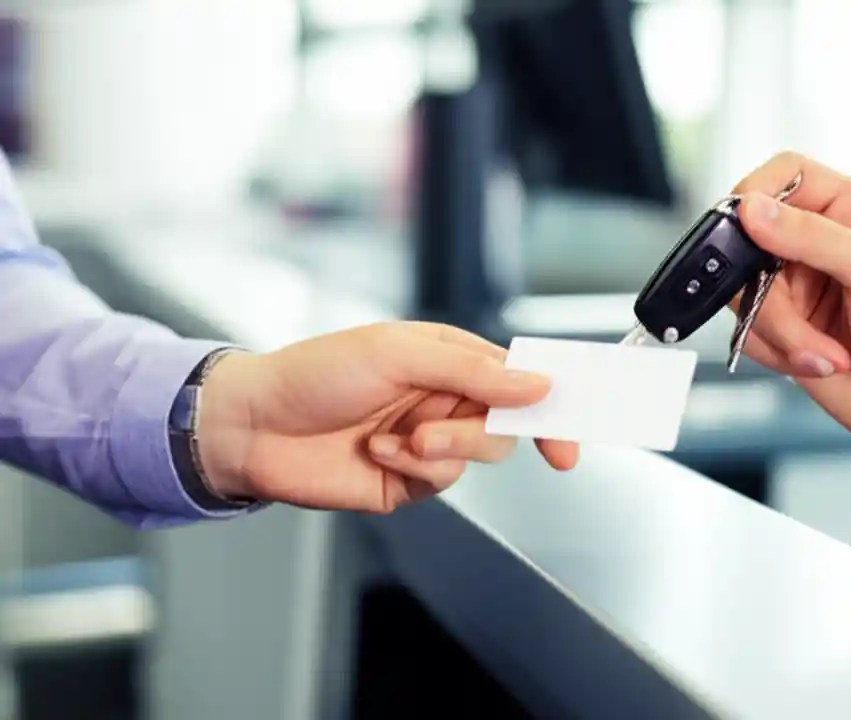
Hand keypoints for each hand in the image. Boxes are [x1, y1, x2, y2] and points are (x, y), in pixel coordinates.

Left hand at [193, 322, 578, 512]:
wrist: (253, 426)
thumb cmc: (316, 372)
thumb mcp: (398, 353)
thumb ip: (473, 370)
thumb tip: (537, 384)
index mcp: (450, 358)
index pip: (519, 377)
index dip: (551, 402)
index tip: (571, 432)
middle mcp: (446, 399)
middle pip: (507, 422)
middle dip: (477, 429)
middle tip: (435, 430)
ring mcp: (430, 440)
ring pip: (480, 453)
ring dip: (442, 448)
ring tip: (398, 440)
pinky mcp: (410, 480)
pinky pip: (443, 480)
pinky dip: (415, 467)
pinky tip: (377, 452)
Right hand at [731, 152, 850, 473]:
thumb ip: (812, 237)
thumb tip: (751, 208)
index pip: (785, 174)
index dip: (756, 192)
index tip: (744, 227)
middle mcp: (820, 243)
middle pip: (751, 238)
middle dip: (767, 289)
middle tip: (792, 317)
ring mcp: (800, 288)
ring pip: (744, 291)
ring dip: (779, 330)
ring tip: (825, 354)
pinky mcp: (786, 329)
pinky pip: (748, 330)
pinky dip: (777, 352)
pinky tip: (821, 363)